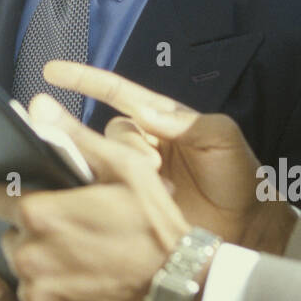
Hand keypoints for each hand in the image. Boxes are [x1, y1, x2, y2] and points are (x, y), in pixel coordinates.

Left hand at [0, 94, 190, 300]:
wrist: (181, 289)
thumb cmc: (154, 225)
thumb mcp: (124, 168)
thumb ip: (75, 138)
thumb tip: (37, 106)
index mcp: (40, 215)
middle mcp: (30, 257)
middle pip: (11, 238)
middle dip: (30, 234)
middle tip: (68, 234)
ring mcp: (38, 296)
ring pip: (23, 274)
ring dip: (41, 267)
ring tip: (80, 263)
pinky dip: (52, 298)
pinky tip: (82, 288)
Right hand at [45, 60, 296, 252]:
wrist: (248, 229)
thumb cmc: (239, 178)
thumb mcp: (222, 137)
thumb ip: (187, 121)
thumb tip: (145, 111)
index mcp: (162, 120)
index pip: (118, 93)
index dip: (85, 80)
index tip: (52, 70)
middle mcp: (143, 144)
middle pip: (111, 132)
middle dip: (127, 147)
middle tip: (155, 168)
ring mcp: (135, 176)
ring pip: (106, 162)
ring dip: (125, 173)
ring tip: (160, 189)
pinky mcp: (131, 205)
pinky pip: (106, 192)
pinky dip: (111, 194)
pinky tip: (128, 203)